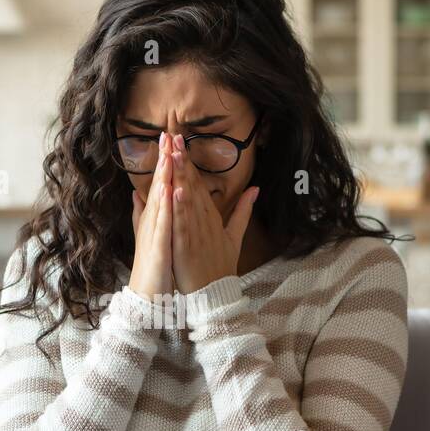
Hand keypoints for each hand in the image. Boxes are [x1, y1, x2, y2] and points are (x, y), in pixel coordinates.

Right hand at [127, 131, 174, 300]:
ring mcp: (154, 235)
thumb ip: (143, 215)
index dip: (166, 162)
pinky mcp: (158, 248)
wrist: (146, 299)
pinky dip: (165, 207)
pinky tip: (168, 189)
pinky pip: (162, 225)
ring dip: (163, 177)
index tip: (170, 138)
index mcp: (156, 220)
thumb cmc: (152, 270)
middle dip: (164, 161)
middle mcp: (153, 224)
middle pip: (159, 187)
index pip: (162, 185)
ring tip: (168, 154)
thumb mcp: (149, 237)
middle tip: (168, 133)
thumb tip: (137, 194)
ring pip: (159, 201)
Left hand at [168, 133, 258, 293]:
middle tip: (173, 136)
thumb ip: (244, 211)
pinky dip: (180, 208)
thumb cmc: (221, 266)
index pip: (199, 184)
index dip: (189, 162)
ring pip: (187, 200)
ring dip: (181, 176)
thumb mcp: (235, 236)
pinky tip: (176, 191)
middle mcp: (204, 221)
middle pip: (193, 186)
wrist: (216, 294)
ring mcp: (196, 233)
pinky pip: (182, 224)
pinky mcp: (187, 247)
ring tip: (174, 155)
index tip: (180, 141)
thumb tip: (256, 189)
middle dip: (183, 161)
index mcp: (212, 217)